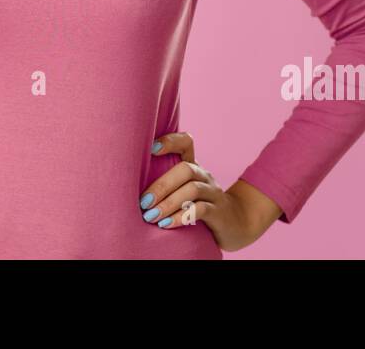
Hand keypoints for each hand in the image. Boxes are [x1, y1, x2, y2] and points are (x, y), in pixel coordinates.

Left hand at [138, 131, 283, 251]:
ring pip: (192, 189)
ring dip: (168, 203)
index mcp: (193, 167)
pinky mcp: (219, 212)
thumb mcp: (184, 190)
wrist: (236, 223)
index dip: (170, 141)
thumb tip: (128, 183)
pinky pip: (201, 210)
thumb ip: (165, 183)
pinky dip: (181, 216)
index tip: (151, 149)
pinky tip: (167, 225)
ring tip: (151, 216)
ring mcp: (214, 193)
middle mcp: (204, 176)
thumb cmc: (199, 205)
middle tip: (143, 202)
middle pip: (185, 169)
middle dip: (161, 185)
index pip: (186, 142)